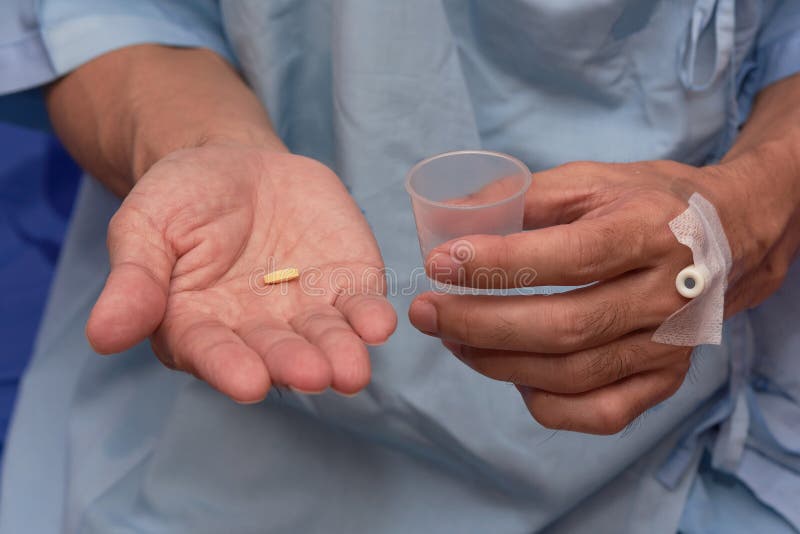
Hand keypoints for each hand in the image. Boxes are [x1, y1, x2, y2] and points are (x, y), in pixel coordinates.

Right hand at [87, 144, 396, 401]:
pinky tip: (380, 324)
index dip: (229, 367)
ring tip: (352, 370)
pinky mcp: (345, 283)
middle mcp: (256, 330)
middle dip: (294, 364)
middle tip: (313, 376)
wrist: (236, 165)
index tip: (248, 383)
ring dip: (339, 354)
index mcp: (199, 326)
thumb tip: (102, 335)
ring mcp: (306, 310)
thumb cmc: (181, 200)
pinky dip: (370, 315)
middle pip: (275, 353)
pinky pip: (360, 304)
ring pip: (324, 339)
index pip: (212, 352)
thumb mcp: (145, 226)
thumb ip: (134, 279)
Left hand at [409, 156, 798, 433]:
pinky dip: (542, 400)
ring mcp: (669, 346)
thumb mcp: (591, 180)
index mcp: (651, 232)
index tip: (438, 262)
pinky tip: (509, 370)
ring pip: (570, 374)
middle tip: (425, 311)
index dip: (496, 265)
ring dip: (495, 362)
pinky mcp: (665, 380)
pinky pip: (597, 413)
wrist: (728, 236)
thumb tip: (449, 220)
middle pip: (563, 327)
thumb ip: (522, 196)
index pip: (569, 258)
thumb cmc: (646, 202)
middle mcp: (669, 295)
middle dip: (479, 323)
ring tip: (450, 337)